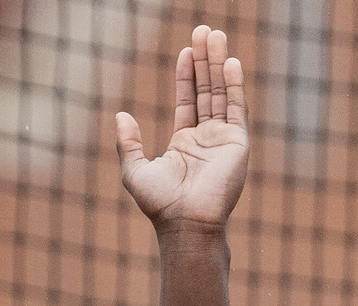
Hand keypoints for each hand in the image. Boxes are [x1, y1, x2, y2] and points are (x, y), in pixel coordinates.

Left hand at [114, 25, 248, 231]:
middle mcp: (206, 137)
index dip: (186, 75)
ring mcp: (223, 138)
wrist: (184, 222)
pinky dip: (233, 85)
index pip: (187, 100)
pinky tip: (230, 63)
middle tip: (204, 31)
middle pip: (206, 90)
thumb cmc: (159, 202)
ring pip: (221, 92)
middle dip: (205, 61)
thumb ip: (128, 142)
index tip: (185, 51)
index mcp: (183, 142)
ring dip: (219, 64)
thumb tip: (120, 115)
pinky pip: (236, 107)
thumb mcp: (134, 170)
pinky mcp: (237, 142)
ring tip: (216, 36)